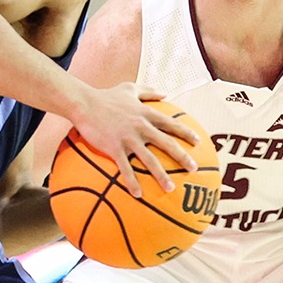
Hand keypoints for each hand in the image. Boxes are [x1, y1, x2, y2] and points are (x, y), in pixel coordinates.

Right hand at [70, 83, 199, 195]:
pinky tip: (138, 194)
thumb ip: (148, 90)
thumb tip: (165, 93)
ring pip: (149, 159)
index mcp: (146, 113)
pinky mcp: (114, 147)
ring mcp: (128, 137)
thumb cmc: (106, 96)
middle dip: (182, 157)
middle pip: (166, 143)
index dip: (186, 132)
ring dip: (161, 175)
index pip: (171, 123)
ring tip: (171, 189)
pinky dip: (132, 181)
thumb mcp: (129, 88)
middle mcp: (141, 126)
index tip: (198, 142)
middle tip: (193, 169)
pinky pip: (125, 168)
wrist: (84, 103)